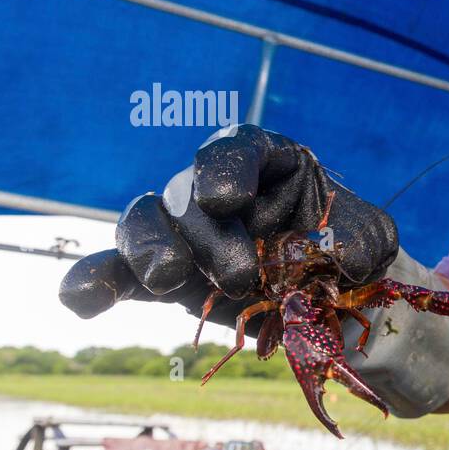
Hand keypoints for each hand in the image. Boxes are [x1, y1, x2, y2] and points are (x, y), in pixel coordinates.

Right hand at [59, 125, 398, 330]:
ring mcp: (183, 232)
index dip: (225, 166)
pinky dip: (94, 283)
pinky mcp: (163, 276)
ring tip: (169, 281)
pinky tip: (79, 301)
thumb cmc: (348, 248)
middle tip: (242, 276)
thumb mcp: (370, 239)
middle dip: (207, 235)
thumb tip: (335, 254)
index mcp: (266, 162)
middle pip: (186, 194)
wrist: (333, 293)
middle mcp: (214, 189)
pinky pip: (118, 273)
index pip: (237, 147)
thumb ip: (358, 238)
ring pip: (142, 223)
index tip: (227, 197)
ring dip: (149, 251)